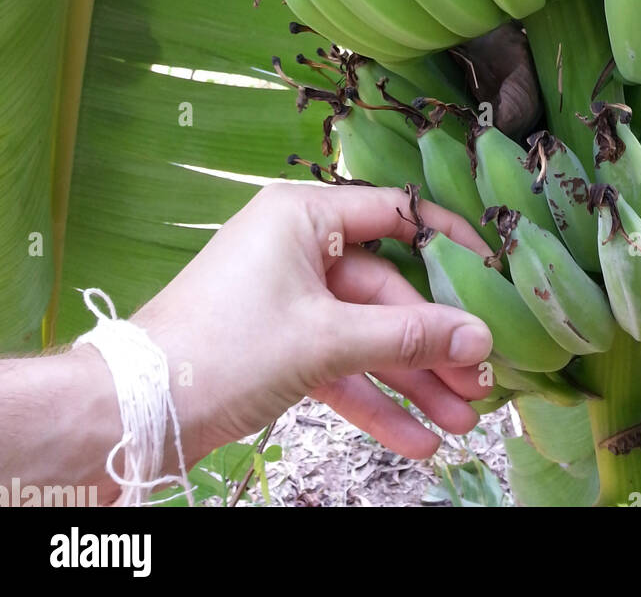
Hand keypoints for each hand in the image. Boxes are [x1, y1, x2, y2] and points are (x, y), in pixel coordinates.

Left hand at [133, 182, 494, 467]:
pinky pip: (339, 366)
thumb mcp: (324, 340)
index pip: (395, 214)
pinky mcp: (278, 346)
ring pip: (366, 334)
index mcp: (303, 217)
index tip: (495, 273)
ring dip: (411, 378)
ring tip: (461, 419)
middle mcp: (298, 249)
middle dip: (433, 341)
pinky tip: (415, 438)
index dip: (449, 243)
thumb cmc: (222, 350)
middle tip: (482, 377)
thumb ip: (406, 338)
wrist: (132, 412)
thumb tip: (479, 339)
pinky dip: (372, 398)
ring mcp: (288, 300)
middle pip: (386, 289)